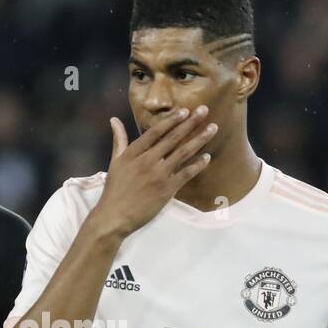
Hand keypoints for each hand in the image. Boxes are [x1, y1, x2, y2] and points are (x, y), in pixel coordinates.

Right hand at [90, 107, 218, 238]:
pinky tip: (207, 157)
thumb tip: (114, 120)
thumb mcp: (114, 161)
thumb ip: (119, 139)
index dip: (172, 120)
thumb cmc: (114, 190)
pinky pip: (186, 174)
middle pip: (173, 138)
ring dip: (199, 139)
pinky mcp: (167, 190)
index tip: (185, 110)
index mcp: (134, 152)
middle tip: (204, 110)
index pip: (156, 132)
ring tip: (212, 128)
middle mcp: (148, 160)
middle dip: (190, 123)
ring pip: (183, 153)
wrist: (115, 216)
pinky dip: (197, 165)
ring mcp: (158, 175)